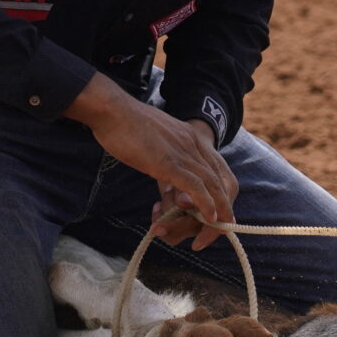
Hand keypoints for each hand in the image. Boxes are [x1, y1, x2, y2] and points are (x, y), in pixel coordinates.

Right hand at [63, 75, 235, 248]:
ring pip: (210, 185)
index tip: (220, 206)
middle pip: (218, 178)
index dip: (221, 189)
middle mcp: (192, 143)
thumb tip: (161, 168)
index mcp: (190, 136)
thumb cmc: (124, 124)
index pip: (216, 166)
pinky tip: (209, 218)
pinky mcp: (168, 163)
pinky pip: (195, 187)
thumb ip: (164, 153)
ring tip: (221, 225)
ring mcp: (182, 152)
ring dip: (218, 208)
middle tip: (225, 222)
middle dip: (224, 203)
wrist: (111, 110)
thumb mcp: (154, 137)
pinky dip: (205, 204)